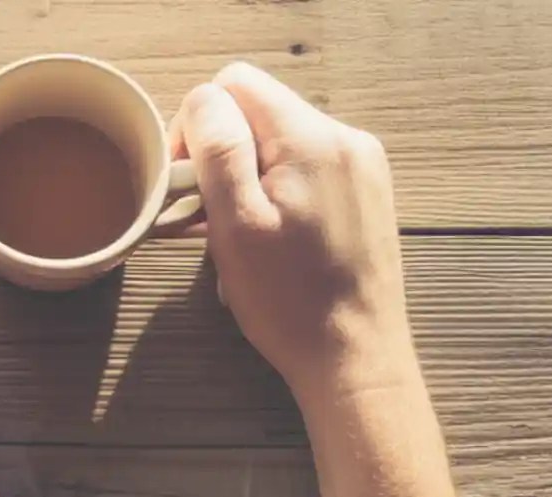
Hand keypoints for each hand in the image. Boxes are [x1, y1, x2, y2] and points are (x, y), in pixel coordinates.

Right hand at [171, 63, 415, 400]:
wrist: (355, 357)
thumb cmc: (290, 301)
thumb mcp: (237, 225)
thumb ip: (218, 150)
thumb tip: (204, 101)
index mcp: (311, 138)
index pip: (234, 83)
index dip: (196, 125)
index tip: (186, 182)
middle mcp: (344, 138)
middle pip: (257, 111)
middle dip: (221, 156)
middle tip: (204, 217)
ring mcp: (361, 165)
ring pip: (278, 142)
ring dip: (245, 179)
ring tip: (235, 236)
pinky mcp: (366, 192)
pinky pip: (304, 168)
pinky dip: (275, 193)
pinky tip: (267, 241)